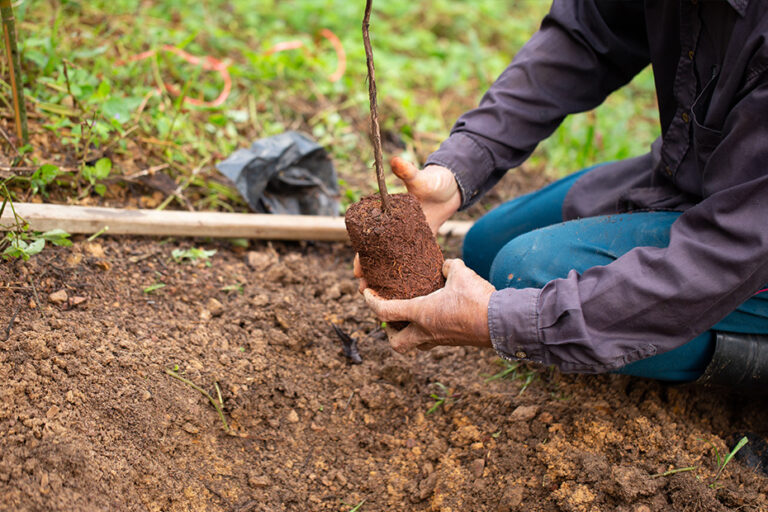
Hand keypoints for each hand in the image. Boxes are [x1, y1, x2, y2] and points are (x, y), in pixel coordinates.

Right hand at [354, 157, 460, 290]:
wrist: (451, 187)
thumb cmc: (433, 181)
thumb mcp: (419, 179)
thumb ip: (408, 171)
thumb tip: (395, 160)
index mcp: (386, 217)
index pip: (368, 240)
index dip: (361, 255)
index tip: (357, 271)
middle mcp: (393, 231)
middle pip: (377, 256)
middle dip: (369, 273)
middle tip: (364, 290)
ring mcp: (407, 240)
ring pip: (391, 262)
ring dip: (384, 278)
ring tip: (381, 297)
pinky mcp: (421, 244)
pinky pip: (410, 262)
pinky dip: (405, 275)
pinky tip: (404, 290)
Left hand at [363, 259, 494, 352]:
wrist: (502, 322)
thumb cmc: (478, 298)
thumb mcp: (461, 273)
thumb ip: (448, 267)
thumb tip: (445, 266)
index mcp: (421, 313)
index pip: (385, 312)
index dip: (371, 302)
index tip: (366, 293)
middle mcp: (427, 331)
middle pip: (397, 343)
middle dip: (389, 332)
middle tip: (390, 318)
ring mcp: (441, 340)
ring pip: (415, 345)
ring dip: (408, 334)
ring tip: (411, 318)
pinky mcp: (454, 342)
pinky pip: (433, 341)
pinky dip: (427, 331)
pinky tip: (436, 316)